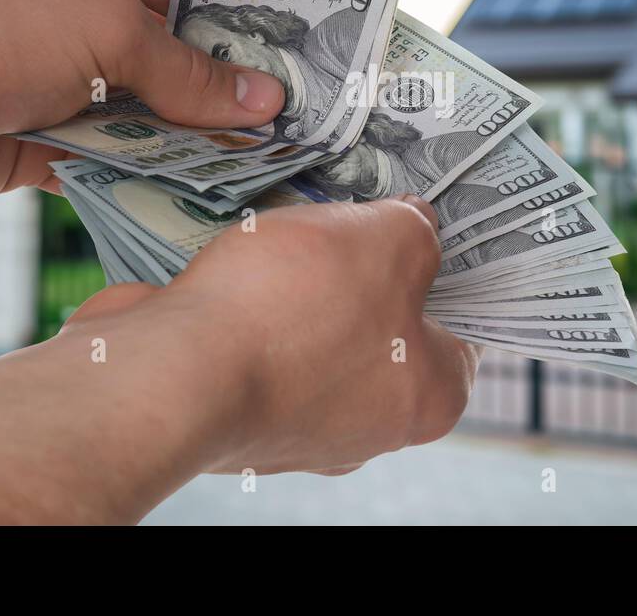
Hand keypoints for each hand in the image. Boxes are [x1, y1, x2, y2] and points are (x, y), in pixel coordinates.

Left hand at [0, 0, 284, 204]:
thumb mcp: (98, 29)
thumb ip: (185, 71)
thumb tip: (265, 104)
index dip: (247, 18)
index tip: (307, 58)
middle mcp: (77, 3)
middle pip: (174, 48)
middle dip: (228, 88)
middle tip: (302, 122)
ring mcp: (59, 72)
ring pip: (149, 107)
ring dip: (195, 138)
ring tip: (272, 165)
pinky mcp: (43, 133)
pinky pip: (116, 152)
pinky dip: (153, 173)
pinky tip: (209, 195)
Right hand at [61, 195, 480, 479]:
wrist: (172, 368)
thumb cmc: (296, 310)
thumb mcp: (387, 240)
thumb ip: (416, 228)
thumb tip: (415, 222)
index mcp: (428, 397)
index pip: (463, 327)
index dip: (449, 268)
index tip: (430, 224)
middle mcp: (368, 425)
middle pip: (385, 328)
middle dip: (368, 268)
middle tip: (356, 211)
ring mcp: (295, 422)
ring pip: (315, 332)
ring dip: (301, 284)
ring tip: (289, 229)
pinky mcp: (232, 409)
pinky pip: (255, 343)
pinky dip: (248, 305)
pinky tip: (239, 263)